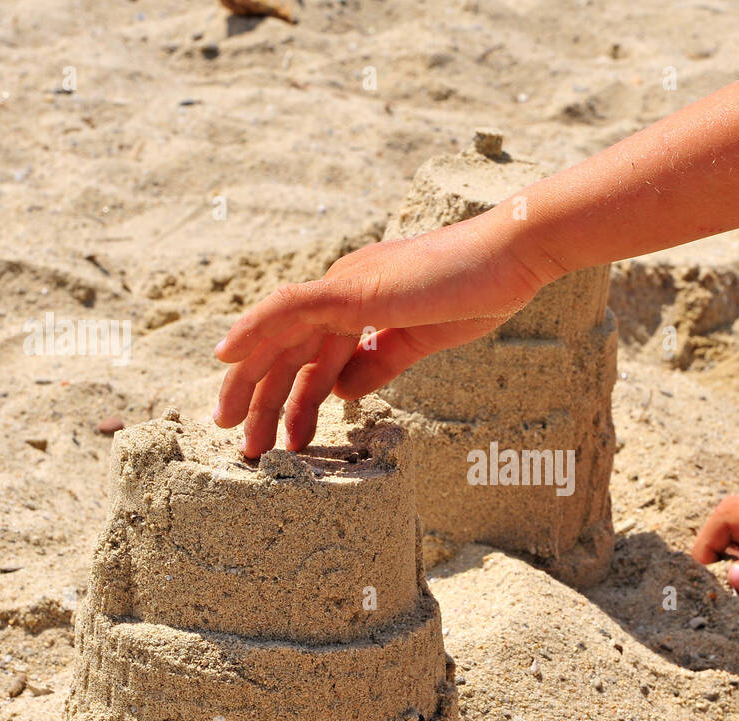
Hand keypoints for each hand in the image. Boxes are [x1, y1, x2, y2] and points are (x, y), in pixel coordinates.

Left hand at [212, 214, 547, 456]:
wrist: (512, 257)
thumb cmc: (480, 291)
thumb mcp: (422, 340)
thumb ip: (381, 362)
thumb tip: (342, 393)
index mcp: (362, 303)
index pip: (313, 355)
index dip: (293, 396)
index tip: (282, 436)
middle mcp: (344, 291)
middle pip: (288, 351)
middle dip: (263, 399)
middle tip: (246, 445)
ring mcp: (346, 286)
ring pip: (281, 337)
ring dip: (254, 383)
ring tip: (237, 430)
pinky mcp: (354, 288)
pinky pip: (289, 307)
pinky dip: (254, 329)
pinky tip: (225, 356)